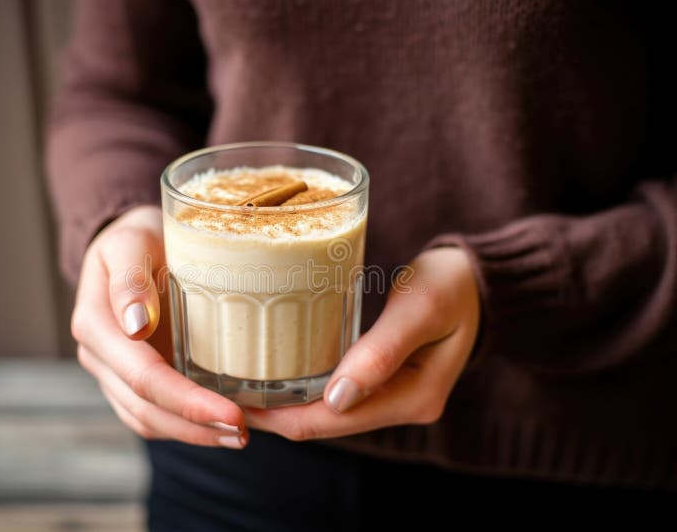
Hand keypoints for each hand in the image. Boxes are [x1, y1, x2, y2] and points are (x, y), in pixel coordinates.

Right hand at [71, 206, 247, 448]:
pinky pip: (153, 416)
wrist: (131, 245)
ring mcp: (113, 372)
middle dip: (195, 426)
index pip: (143, 375)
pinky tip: (219, 428)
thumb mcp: (131, 241)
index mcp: (96, 323)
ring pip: (147, 420)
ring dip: (193, 435)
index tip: (232, 413)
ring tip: (239, 437)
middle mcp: (100, 356)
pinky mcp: (131, 380)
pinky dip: (186, 428)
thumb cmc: (137, 237)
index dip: (186, 400)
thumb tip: (136, 323)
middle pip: (145, 408)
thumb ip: (129, 278)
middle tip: (243, 433)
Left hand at [245, 247, 479, 440]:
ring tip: (240, 385)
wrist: (478, 279)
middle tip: (223, 394)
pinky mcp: (386, 382)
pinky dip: (306, 388)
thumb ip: (382, 351)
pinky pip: (338, 393)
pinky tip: (277, 374)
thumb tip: (338, 398)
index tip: (236, 402)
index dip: (283, 416)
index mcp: (416, 397)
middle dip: (276, 414)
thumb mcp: (420, 307)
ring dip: (287, 403)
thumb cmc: (452, 284)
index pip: (336, 419)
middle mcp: (405, 406)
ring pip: (330, 411)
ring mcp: (395, 397)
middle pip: (327, 422)